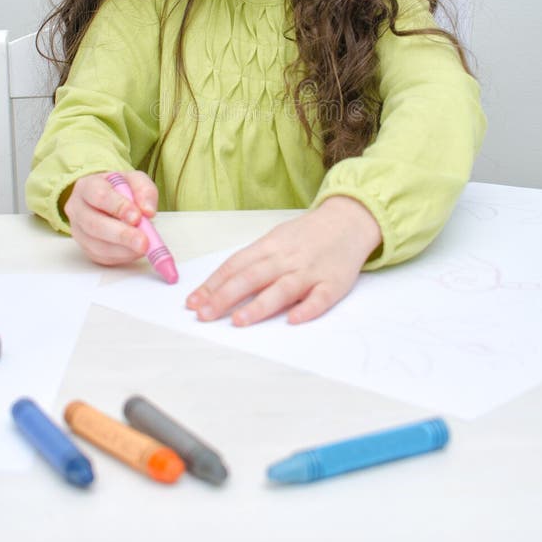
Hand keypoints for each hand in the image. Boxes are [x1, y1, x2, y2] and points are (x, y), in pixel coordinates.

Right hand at [63, 171, 158, 265]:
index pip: (99, 195)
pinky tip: (135, 251)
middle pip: (94, 224)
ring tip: (143, 247)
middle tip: (143, 241)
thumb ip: (144, 190)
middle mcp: (77, 208)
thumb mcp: (135, 180)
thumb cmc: (120, 189)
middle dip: (122, 235)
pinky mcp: (85, 248)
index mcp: (87, 186)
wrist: (109, 200)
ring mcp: (78, 230)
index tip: (137, 217)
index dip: (118, 207)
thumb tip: (148, 211)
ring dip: (123, 249)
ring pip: (97, 245)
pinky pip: (101, 257)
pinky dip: (121, 256)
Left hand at [186, 196, 381, 325]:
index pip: (235, 265)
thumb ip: (253, 261)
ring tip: (238, 321)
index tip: (193, 302)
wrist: (348, 220)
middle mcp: (286, 258)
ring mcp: (310, 271)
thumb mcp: (276, 239)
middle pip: (252, 277)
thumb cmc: (306, 235)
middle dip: (225, 297)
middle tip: (204, 315)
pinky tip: (292, 320)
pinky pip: (319, 298)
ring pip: (282, 289)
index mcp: (269, 246)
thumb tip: (220, 284)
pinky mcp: (333, 283)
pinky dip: (306, 309)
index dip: (213, 284)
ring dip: (259, 305)